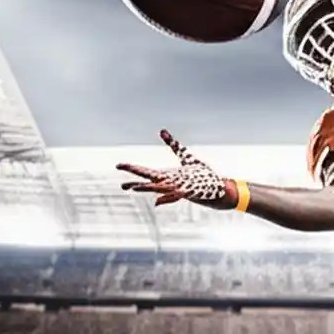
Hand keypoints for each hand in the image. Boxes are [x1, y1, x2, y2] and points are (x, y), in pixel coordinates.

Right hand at [116, 130, 234, 208]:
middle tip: (120, 183)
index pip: (145, 172)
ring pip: (159, 188)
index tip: (118, 165)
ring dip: (146, 189)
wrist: (216, 189)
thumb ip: (173, 144)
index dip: (132, 168)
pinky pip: (175, 196)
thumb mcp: (185, 156)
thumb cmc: (201, 175)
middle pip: (149, 180)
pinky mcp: (188, 193)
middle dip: (135, 180)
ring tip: (133, 188)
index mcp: (166, 175)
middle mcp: (169, 183)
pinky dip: (166, 198)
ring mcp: (178, 188)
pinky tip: (157, 202)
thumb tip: (161, 131)